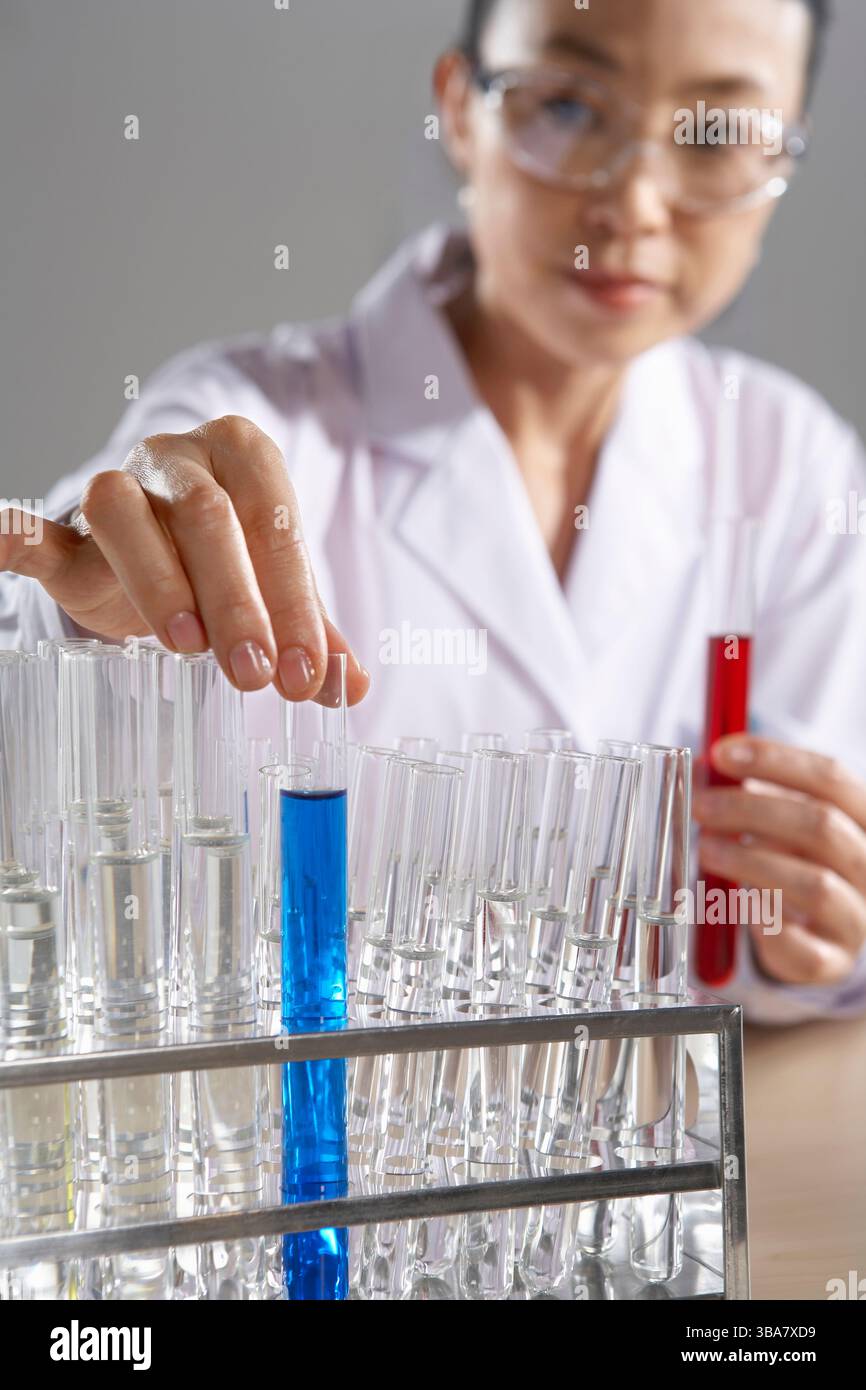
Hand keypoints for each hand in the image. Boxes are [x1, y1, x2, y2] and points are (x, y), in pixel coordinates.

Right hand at [0, 416, 369, 703]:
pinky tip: (0, 542)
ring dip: (157, 581)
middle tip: (254, 672)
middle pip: (208, 517)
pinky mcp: (66, 529)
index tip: (304, 673)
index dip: (293, 602)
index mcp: (246, 458)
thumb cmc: (227, 558)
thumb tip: (350, 688)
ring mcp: (119, 485)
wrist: (157, 537)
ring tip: (185, 645)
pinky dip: (14, 536)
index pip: (275, 525)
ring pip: (127, 515)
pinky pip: (35, 530)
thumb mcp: (275, 590)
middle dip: (236, 600)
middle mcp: (181, 457)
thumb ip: (312, 633)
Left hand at [693, 735, 865, 986]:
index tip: (721, 753)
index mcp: (863, 819)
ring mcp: (857, 917)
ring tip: (708, 850)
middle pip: (822, 827)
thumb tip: (698, 767)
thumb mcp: (773, 817)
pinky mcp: (830, 961)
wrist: (812, 930)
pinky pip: (800, 945)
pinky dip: (763, 920)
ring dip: (750, 862)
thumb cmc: (791, 857)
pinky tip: (736, 901)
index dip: (775, 760)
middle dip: (752, 811)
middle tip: (702, 806)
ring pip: (815, 886)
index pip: (832, 778)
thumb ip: (741, 790)